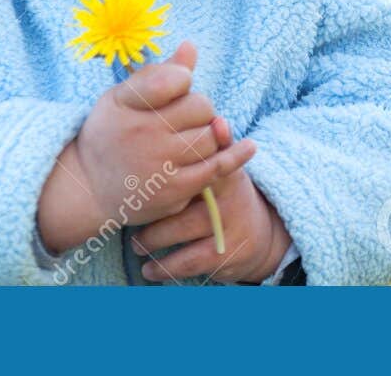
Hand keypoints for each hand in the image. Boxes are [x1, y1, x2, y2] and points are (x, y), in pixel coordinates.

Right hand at [71, 41, 255, 229]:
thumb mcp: (122, 98)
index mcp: (126, 104)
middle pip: (201, 107)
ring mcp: (159, 164)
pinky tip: (250, 146)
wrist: (87, 188)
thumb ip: (158, 74)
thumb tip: (191, 47)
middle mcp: (142, 133)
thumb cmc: (109, 134)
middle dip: (200, 109)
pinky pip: (215, 168)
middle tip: (183, 119)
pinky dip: (235, 155)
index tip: (176, 87)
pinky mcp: (174, 190)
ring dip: (209, 134)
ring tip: (191, 138)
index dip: (182, 80)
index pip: (175, 79)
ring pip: (209, 137)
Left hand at [129, 116, 289, 282]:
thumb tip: (218, 121)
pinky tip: (149, 270)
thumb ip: (213, 146)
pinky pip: (186, 262)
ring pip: (177, 231)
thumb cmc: (225, 195)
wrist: (260, 235)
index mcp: (224, 172)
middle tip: (130, 213)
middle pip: (179, 196)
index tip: (151, 168)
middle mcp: (227, 197)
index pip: (200, 159)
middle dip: (151, 207)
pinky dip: (164, 268)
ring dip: (151, 239)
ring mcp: (226, 227)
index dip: (176, 161)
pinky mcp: (224, 256)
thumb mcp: (225, 170)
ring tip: (136, 244)